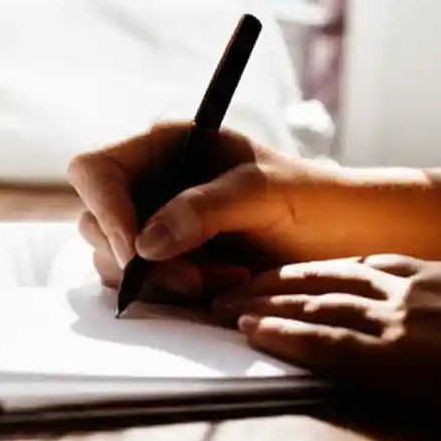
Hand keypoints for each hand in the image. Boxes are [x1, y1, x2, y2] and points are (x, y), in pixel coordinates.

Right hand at [66, 123, 344, 299]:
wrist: (344, 239)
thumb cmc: (312, 198)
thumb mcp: (264, 193)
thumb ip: (204, 208)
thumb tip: (145, 243)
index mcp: (165, 145)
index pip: (96, 171)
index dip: (105, 209)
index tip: (135, 251)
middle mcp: (150, 182)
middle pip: (96, 223)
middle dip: (140, 260)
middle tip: (196, 278)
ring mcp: (156, 225)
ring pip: (115, 262)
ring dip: (163, 281)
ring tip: (227, 278)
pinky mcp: (168, 263)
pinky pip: (143, 286)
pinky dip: (175, 294)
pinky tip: (225, 286)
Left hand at [211, 255, 440, 421]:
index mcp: (433, 273)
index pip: (359, 266)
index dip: (316, 269)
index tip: (286, 271)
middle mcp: (406, 289)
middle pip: (325, 278)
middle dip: (275, 280)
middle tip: (233, 282)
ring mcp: (396, 321)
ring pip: (316, 304)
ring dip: (266, 303)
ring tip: (226, 305)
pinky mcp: (390, 357)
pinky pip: (326, 343)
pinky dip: (286, 334)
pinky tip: (256, 332)